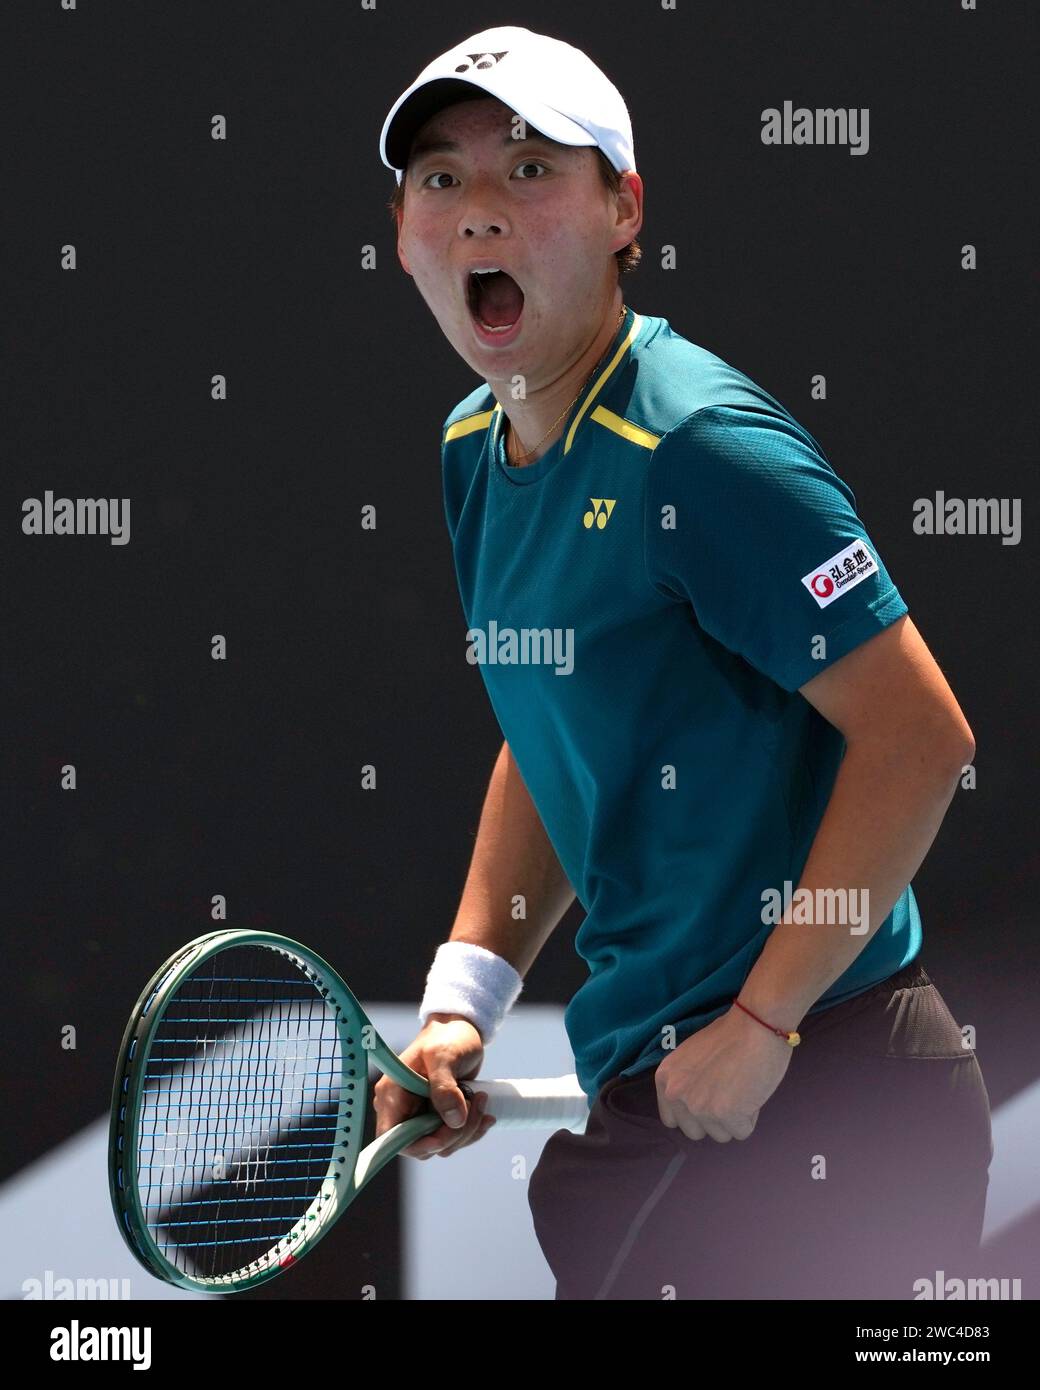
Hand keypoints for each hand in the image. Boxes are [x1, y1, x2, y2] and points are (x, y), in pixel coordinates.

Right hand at [372, 1015, 496, 1158]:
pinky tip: (485, 1113)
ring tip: (481, 1100)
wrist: (460, 1030)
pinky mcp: (437, 1117)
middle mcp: (402, 1108)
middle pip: (421, 1145)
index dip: (417, 1144)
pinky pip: (452, 1138)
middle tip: (475, 1107)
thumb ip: (445, 1088)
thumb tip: (454, 1121)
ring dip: (466, 1131)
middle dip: (452, 1135)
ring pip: (441, 1145)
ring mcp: (420, 1114)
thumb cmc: (447, 1037)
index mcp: (392, 1093)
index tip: (444, 1135)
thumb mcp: (444, 1056)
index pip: (392, 1137)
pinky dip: (470, 1130)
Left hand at [654, 1006, 794, 1142]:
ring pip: (721, 1135)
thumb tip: (694, 1109)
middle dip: (714, 1119)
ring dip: (734, 1118)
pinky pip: (742, 1132)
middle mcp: (676, 1094)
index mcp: (665, 1079)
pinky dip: (750, 1116)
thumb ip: (687, 1083)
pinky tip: (751, 1091)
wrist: (755, 1025)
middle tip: (728, 1093)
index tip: (708, 1098)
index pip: (672, 1120)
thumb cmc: (730, 1036)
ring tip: (741, 1088)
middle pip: (696, 1132)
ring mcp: (699, 1105)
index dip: (694, 1113)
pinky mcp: (725, 1114)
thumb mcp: (691, 1058)